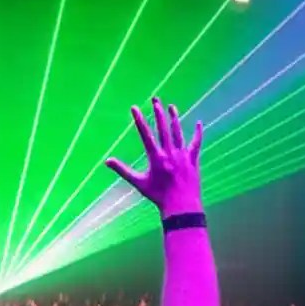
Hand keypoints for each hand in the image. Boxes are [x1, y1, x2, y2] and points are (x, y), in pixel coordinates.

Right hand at [106, 97, 203, 217]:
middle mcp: (170, 153)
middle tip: (156, 99)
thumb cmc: (158, 196)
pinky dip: (197, 133)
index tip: (134, 108)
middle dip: (159, 113)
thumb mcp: (139, 183)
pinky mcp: (193, 160)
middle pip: (163, 129)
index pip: (145, 134)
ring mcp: (183, 156)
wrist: (181, 206)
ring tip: (172, 106)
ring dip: (174, 119)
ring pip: (179, 133)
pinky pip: (196, 144)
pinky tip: (198, 123)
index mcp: (156, 158)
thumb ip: (123, 170)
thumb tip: (106, 161)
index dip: (139, 120)